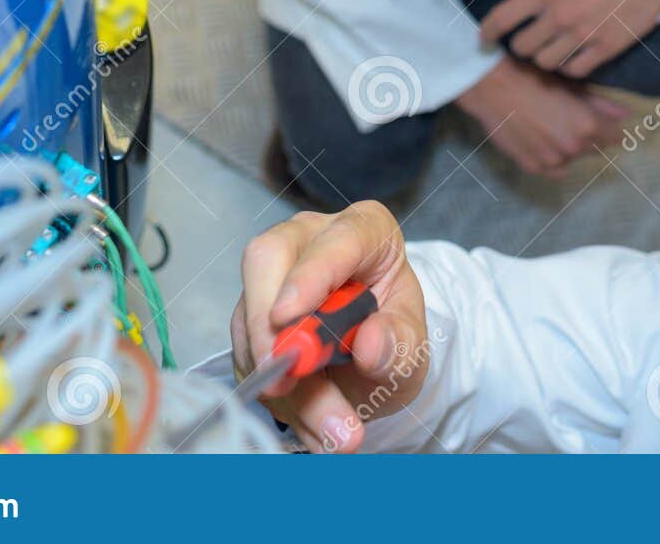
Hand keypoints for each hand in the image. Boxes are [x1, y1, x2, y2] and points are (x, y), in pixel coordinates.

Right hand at [230, 202, 427, 452]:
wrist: (372, 364)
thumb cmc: (395, 337)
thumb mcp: (412, 348)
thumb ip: (399, 345)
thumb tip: (369, 344)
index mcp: (366, 231)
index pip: (338, 238)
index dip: (310, 274)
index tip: (290, 317)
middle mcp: (311, 241)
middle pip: (268, 259)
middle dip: (267, 326)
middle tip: (284, 385)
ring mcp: (274, 278)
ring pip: (252, 318)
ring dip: (282, 383)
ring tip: (331, 429)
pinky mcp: (250, 317)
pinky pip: (247, 356)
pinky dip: (277, 398)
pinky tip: (312, 421)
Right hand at [455, 55, 629, 176]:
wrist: (495, 89)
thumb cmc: (534, 80)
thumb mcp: (572, 87)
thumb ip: (602, 104)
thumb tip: (626, 114)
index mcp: (588, 126)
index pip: (613, 137)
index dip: (606, 127)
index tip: (596, 119)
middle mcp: (574, 148)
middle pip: (593, 148)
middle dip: (586, 136)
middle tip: (565, 117)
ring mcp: (553, 160)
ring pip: (572, 158)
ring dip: (568, 147)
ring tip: (549, 126)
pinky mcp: (534, 167)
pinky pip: (554, 168)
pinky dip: (552, 158)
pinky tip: (540, 139)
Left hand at [478, 0, 659, 78]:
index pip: (502, 18)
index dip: (486, 33)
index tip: (483, 39)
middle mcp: (559, 15)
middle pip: (522, 47)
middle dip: (521, 45)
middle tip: (529, 40)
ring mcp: (582, 34)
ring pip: (545, 63)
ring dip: (544, 58)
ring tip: (551, 49)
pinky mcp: (606, 47)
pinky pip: (575, 71)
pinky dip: (569, 67)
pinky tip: (573, 56)